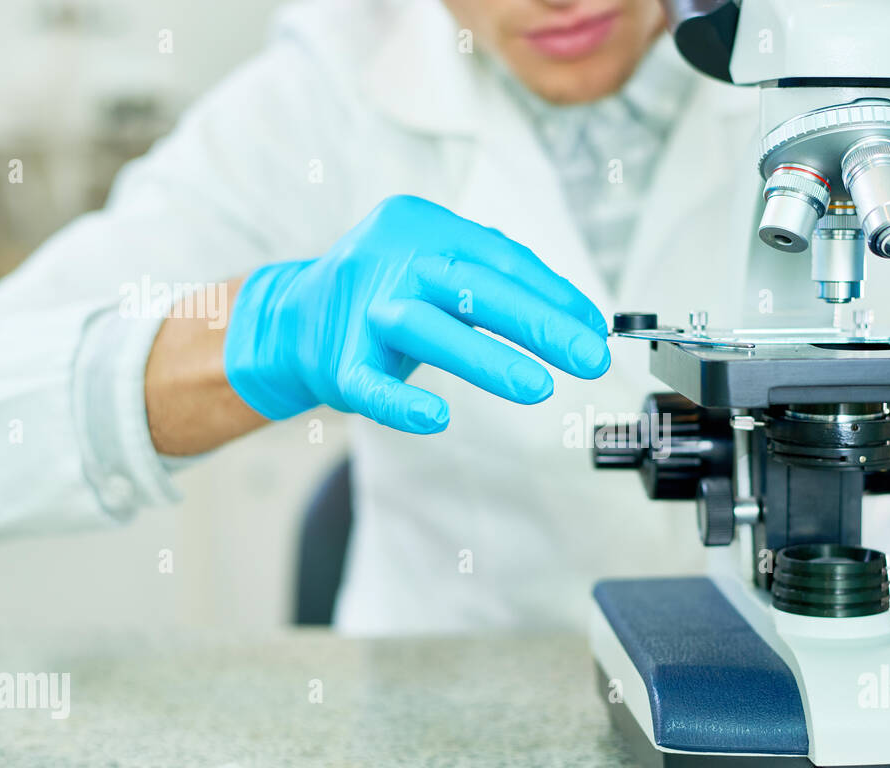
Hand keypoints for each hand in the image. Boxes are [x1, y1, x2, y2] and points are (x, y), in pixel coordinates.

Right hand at [223, 195, 610, 432]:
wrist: (293, 317)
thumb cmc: (388, 293)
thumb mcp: (440, 270)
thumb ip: (500, 283)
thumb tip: (582, 320)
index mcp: (420, 226)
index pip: (498, 258)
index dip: (551, 294)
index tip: (595, 329)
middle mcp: (389, 259)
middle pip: (471, 287)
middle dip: (537, 323)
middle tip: (589, 356)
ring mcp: (359, 309)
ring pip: (426, 330)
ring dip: (486, 360)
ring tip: (540, 387)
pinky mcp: (336, 362)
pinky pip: (370, 385)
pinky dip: (402, 404)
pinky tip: (437, 419)